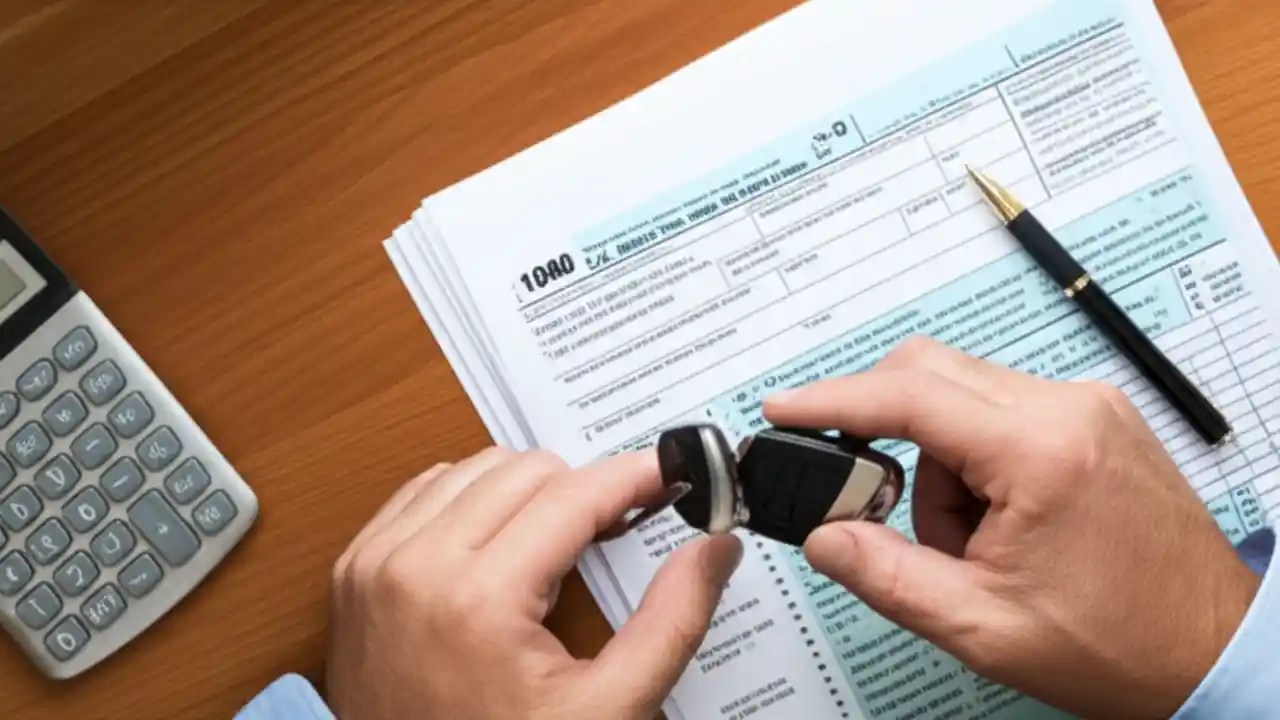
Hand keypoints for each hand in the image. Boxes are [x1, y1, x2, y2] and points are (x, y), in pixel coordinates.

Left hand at [325, 447, 741, 719]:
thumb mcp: (607, 711)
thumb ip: (671, 622)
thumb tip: (715, 548)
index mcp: (477, 600)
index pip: (574, 496)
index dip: (634, 477)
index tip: (673, 473)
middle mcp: (414, 564)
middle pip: (526, 470)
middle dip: (582, 492)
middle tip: (616, 530)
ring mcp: (375, 561)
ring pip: (473, 467)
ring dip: (525, 492)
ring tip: (557, 543)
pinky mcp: (355, 566)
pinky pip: (425, 489)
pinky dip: (470, 501)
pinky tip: (499, 543)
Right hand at [763, 337, 1259, 719]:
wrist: (1213, 649)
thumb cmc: (1120, 644)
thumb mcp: (981, 627)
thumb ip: (885, 576)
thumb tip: (821, 535)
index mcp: (1043, 452)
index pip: (910, 396)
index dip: (832, 399)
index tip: (782, 408)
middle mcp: (1069, 407)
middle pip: (931, 373)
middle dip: (883, 434)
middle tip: (871, 502)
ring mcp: (1087, 406)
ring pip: (962, 397)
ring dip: (937, 463)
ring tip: (969, 544)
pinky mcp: (1094, 418)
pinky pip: (999, 412)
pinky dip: (974, 461)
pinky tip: (997, 523)